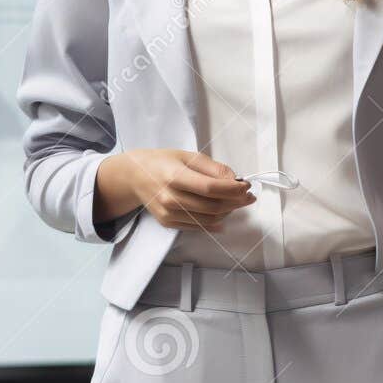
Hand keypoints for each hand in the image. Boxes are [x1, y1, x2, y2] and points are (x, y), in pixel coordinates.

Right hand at [126, 149, 255, 230]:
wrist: (135, 176)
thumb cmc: (163, 162)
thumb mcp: (188, 156)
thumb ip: (213, 168)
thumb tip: (235, 180)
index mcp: (175, 176)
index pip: (211, 188)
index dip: (233, 189)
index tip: (246, 186)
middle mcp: (170, 198)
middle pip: (212, 206)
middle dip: (236, 202)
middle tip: (248, 196)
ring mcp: (168, 213)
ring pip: (208, 219)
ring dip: (228, 212)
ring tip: (237, 202)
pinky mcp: (168, 223)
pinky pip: (198, 226)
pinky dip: (215, 222)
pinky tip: (225, 214)